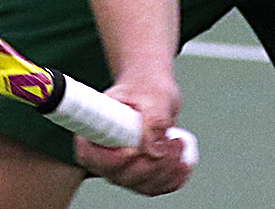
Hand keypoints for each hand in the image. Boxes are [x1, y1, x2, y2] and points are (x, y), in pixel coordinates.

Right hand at [72, 73, 191, 196]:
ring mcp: (122, 167)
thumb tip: (151, 148)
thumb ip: (153, 118)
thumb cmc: (147, 87)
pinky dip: (174, 179)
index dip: (111, 160)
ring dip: (166, 170)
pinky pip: (155, 187)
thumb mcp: (153, 95)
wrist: (154, 90)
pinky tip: (183, 163)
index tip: (133, 150)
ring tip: (177, 143)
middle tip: (170, 140)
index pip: (90, 155)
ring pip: (141, 185)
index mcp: (95, 129)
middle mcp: (104, 153)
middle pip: (121, 176)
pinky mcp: (140, 174)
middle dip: (151, 163)